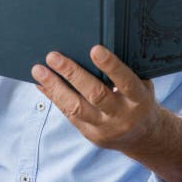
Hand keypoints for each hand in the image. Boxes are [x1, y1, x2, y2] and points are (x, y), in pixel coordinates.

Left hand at [31, 45, 159, 152]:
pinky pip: (68, 114)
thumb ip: (126, 68)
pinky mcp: (90, 133)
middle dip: (72, 74)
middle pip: (96, 94)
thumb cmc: (138, 99)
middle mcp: (122, 115)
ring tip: (38, 70)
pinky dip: (53, 96)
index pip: (126, 82)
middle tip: (53, 56)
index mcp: (139, 99)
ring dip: (55, 87)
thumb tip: (93, 44)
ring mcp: (104, 127)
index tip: (95, 49)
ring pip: (76, 107)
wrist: (143, 137)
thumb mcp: (141, 84)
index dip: (111, 66)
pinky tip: (41, 83)